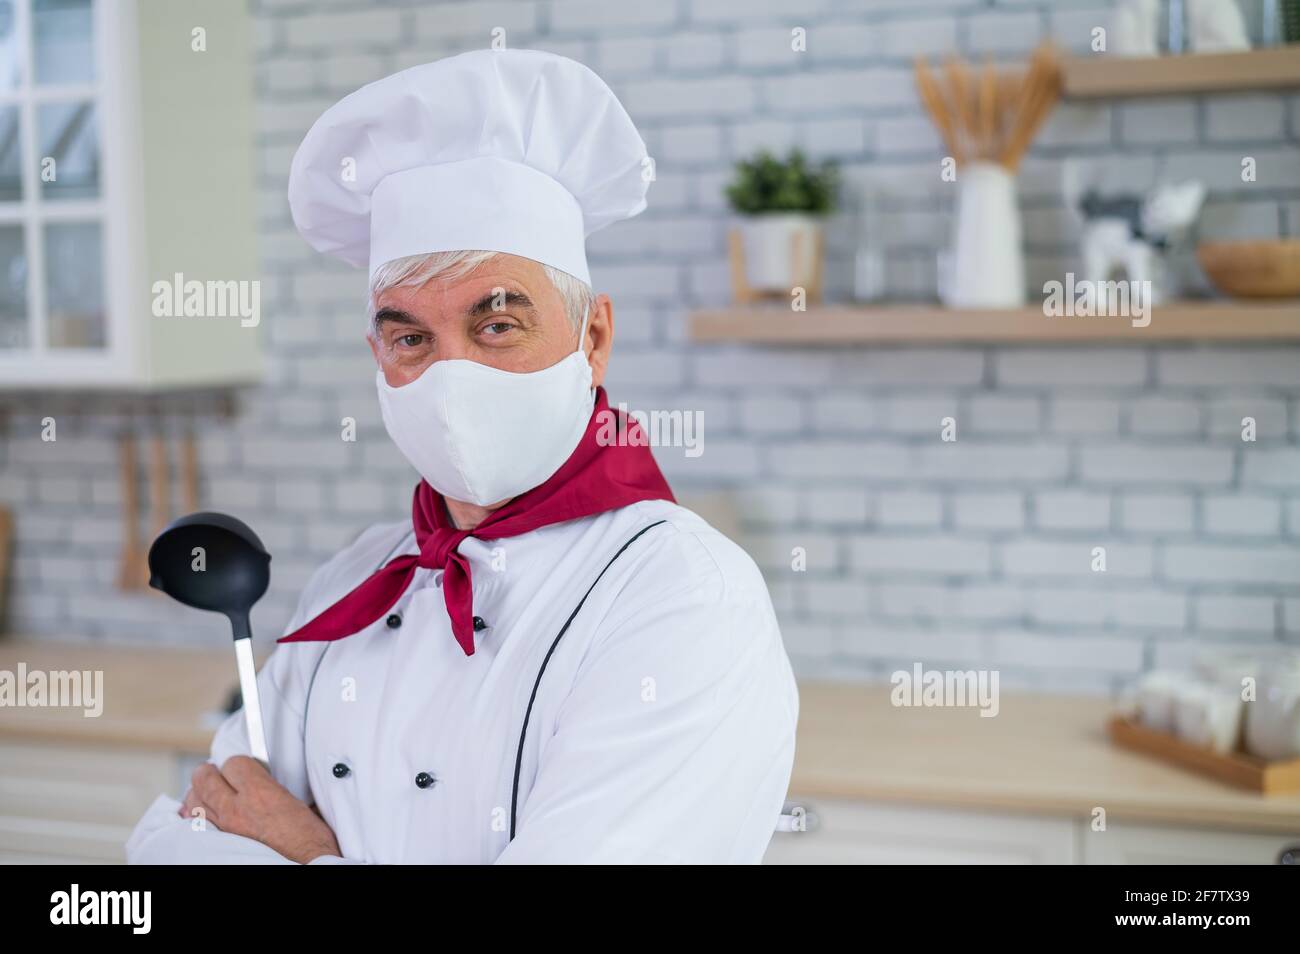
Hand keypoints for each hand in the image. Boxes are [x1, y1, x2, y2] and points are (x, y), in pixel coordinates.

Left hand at [178, 755, 340, 863]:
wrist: (306, 866)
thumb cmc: (309, 840)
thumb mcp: (298, 801)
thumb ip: (276, 786)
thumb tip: (269, 779)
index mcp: (260, 794)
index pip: (233, 762)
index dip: (238, 763)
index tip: (242, 767)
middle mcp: (236, 810)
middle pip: (204, 778)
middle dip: (210, 772)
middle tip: (216, 773)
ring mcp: (223, 829)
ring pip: (193, 800)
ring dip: (200, 793)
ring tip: (208, 793)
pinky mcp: (217, 846)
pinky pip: (193, 824)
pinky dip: (195, 816)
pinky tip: (203, 814)